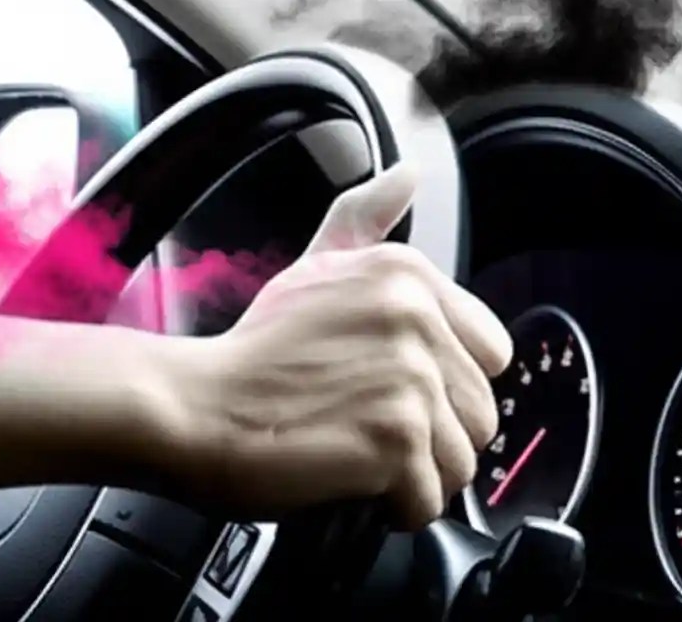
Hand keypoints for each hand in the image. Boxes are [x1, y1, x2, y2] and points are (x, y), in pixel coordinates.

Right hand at [174, 163, 512, 528]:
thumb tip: (406, 172)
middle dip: (428, 435)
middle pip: (479, 412)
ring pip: (461, 460)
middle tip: (361, 427)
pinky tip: (349, 481)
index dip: (441, 382)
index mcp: (405, 273)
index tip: (385, 387)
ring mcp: (408, 376)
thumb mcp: (312, 269)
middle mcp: (415, 316)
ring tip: (355, 456)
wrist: (192, 409)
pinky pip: (430, 498)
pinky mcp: (395, 437)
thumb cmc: (249, 353)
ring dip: (413, 475)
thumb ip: (362, 221)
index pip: (490, 352)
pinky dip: (392, 508)